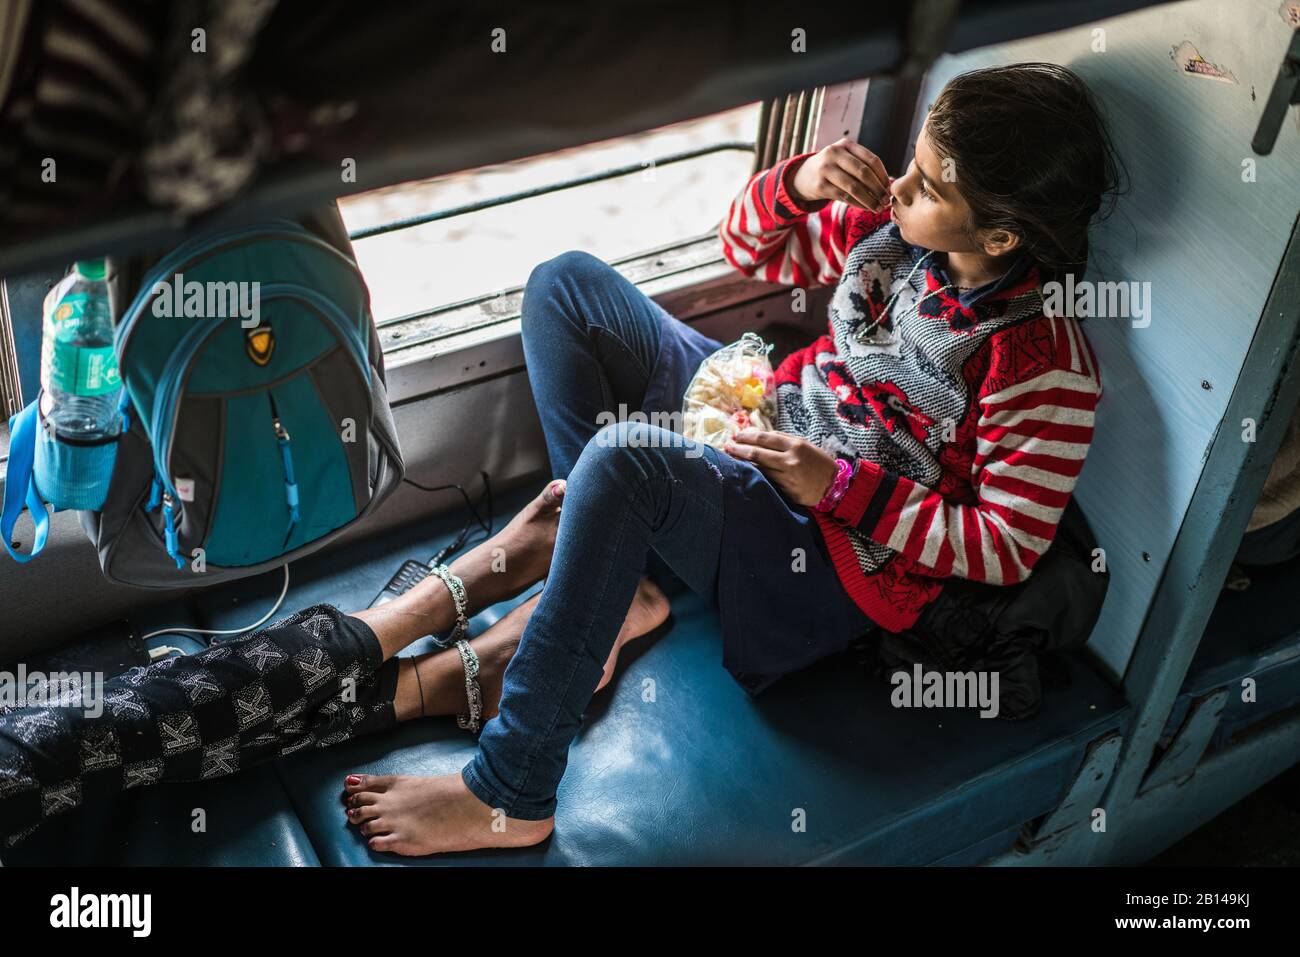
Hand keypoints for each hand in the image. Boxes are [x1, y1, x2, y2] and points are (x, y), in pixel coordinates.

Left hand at [724, 429, 840, 507]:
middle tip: (727, 447)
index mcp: (795, 445)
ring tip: (732, 458)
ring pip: (760, 469)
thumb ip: (783, 440)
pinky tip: (747, 472)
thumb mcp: (804, 445)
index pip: (765, 438)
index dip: (747, 436)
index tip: (736, 436)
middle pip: (757, 453)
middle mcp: (790, 460)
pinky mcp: (787, 491)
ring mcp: (788, 477)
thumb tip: (759, 436)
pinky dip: (756, 476)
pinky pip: (767, 481)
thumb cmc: (818, 463)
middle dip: (739, 449)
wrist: (834, 485)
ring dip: (744, 463)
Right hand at [789, 137, 890, 211]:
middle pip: (864, 173)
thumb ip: (862, 166)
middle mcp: (834, 153)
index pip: (871, 159)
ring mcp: (825, 169)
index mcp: (846, 145)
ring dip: (869, 200)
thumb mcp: (844, 159)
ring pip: (854, 187)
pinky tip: (866, 208)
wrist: (802, 175)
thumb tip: (888, 184)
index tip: (889, 188)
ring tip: (878, 208)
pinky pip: (844, 197)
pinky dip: (858, 204)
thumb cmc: (832, 169)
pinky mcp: (820, 185)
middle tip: (886, 201)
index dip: (883, 175)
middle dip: (878, 189)